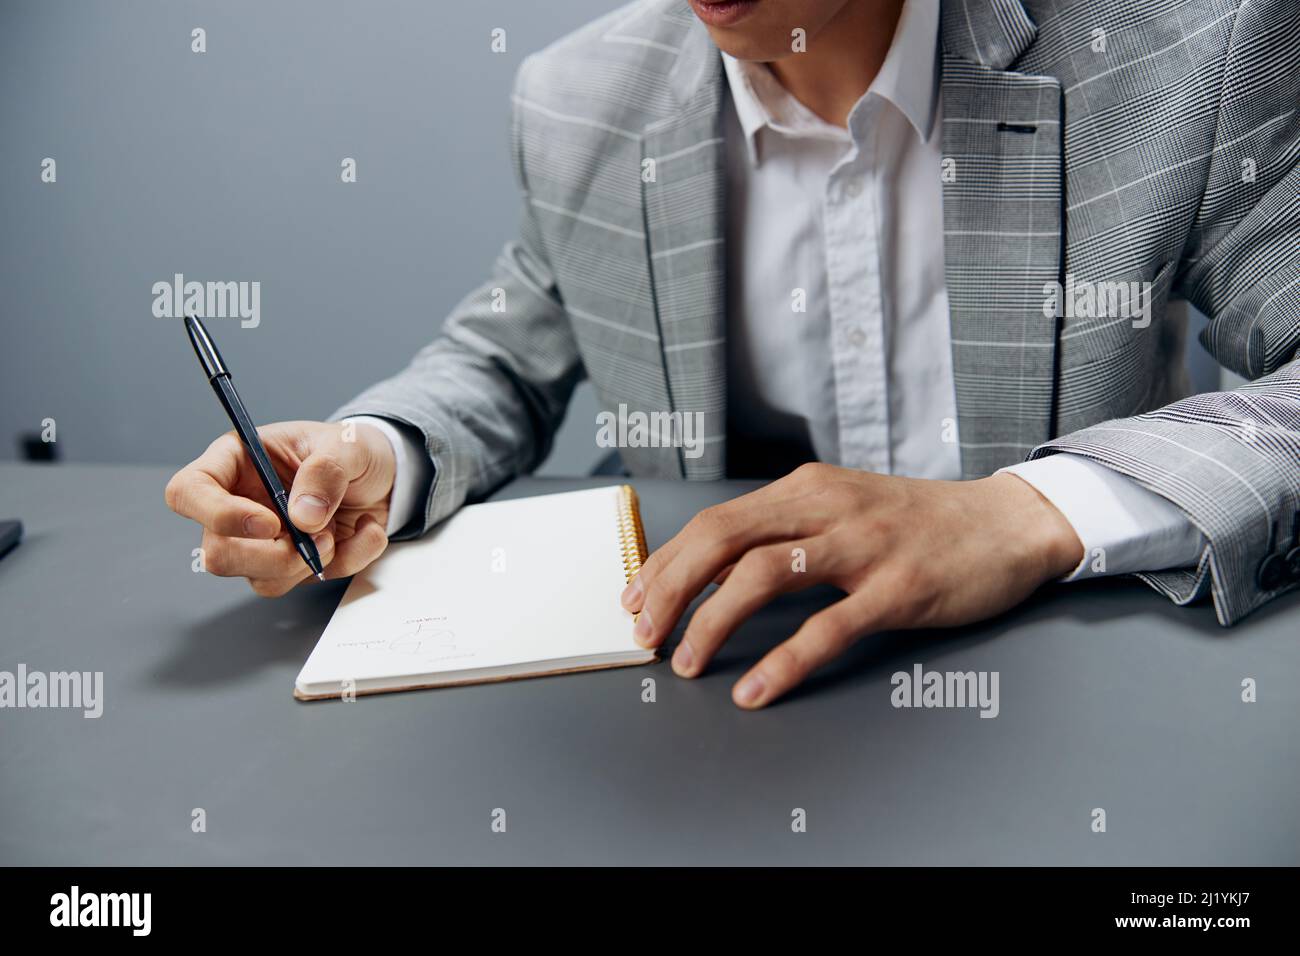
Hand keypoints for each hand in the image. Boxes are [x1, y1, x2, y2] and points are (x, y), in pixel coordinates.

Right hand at [164, 420, 395, 595]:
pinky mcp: (293, 565)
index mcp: (236, 463)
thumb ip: (325, 471)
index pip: (187, 492)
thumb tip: (303, 516)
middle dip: (270, 556)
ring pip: (259, 579)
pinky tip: (363, 532)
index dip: (217, 515)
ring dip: (305, 563)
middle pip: (217, 554)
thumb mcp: (346, 444)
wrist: (384, 473)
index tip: (268, 523)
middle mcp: (240, 506)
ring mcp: (263, 542)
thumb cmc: (349, 450)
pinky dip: (345, 562)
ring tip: (336, 530)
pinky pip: (307, 582)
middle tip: (316, 536)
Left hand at [620, 463, 1083, 709]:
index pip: (714, 521)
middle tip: (644, 636)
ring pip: (763, 576)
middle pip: (722, 540)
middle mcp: (826, 508)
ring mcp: (862, 547)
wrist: (1005, 522)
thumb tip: (716, 573)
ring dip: (712, 623)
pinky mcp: (897, 589)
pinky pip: (828, 628)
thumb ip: (783, 533)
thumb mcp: (841, 508)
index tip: (634, 599)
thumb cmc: (915, 523)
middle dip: (670, 590)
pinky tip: (757, 689)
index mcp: (805, 489)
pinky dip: (784, 662)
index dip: (665, 563)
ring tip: (687, 662)